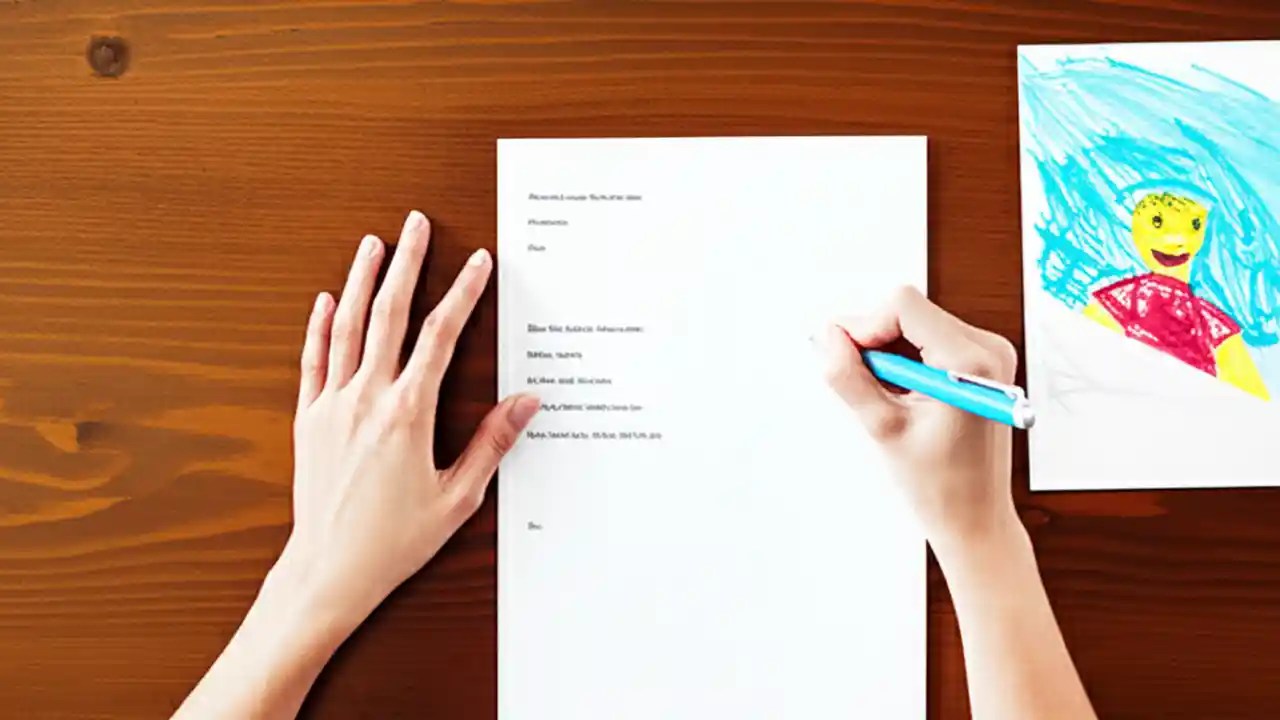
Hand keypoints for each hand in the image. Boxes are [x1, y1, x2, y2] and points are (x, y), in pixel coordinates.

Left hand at [175, 211, 539, 719]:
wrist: (327, 570)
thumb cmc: (394, 541)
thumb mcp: (457, 498)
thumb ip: (492, 444)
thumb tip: (527, 403)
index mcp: (408, 414)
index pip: (440, 336)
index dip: (462, 293)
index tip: (478, 262)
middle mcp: (366, 399)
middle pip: (390, 315)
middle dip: (407, 264)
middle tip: (416, 225)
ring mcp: (331, 405)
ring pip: (348, 327)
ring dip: (362, 280)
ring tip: (374, 243)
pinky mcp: (308, 420)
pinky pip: (313, 361)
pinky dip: (320, 326)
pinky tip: (327, 299)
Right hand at [817, 286, 1018, 556]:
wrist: (976, 517)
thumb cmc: (941, 486)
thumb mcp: (883, 429)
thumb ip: (850, 377)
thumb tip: (828, 338)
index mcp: (970, 362)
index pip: (903, 306)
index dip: (865, 327)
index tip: (847, 358)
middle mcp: (988, 349)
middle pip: (910, 311)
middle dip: (875, 341)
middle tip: (862, 384)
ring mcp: (989, 354)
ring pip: (916, 324)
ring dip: (889, 353)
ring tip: (886, 398)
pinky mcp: (983, 363)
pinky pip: (930, 339)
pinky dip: (905, 360)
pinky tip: (902, 395)